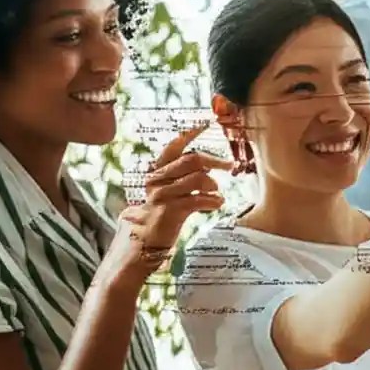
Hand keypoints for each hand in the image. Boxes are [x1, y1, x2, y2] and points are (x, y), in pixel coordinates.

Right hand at [99, 122, 232, 287]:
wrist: (139, 244)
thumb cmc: (157, 218)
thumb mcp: (166, 193)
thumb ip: (180, 178)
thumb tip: (207, 167)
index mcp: (155, 172)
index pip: (173, 146)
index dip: (190, 134)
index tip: (206, 124)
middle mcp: (157, 180)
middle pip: (192, 159)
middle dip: (215, 161)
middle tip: (230, 165)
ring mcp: (163, 195)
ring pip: (199, 178)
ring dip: (214, 185)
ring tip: (216, 194)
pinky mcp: (171, 211)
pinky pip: (199, 199)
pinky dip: (213, 200)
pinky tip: (216, 204)